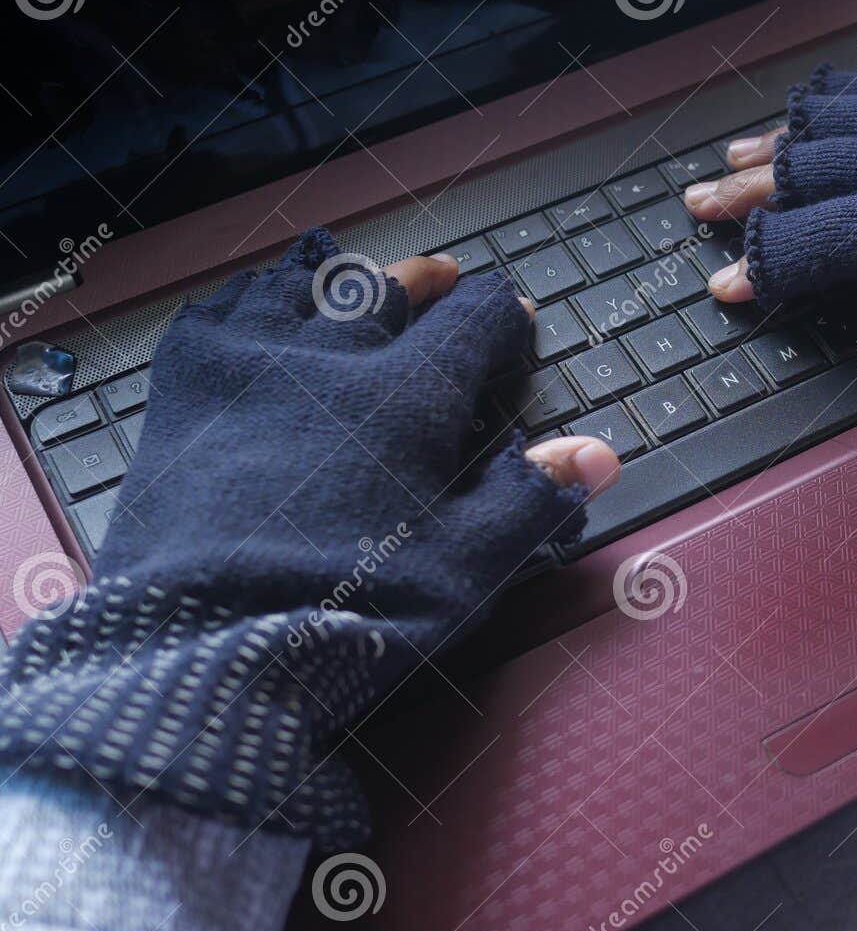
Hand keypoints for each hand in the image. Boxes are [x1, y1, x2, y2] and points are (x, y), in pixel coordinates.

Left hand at [0, 229, 619, 845]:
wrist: (204, 651)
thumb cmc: (349, 613)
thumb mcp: (465, 567)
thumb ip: (532, 499)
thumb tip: (597, 455)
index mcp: (409, 396)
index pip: (474, 319)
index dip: (503, 313)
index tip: (514, 315)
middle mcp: (330, 359)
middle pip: (389, 285)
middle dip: (427, 279)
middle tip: (445, 280)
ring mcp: (248, 368)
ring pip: (301, 287)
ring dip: (340, 280)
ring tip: (357, 283)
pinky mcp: (184, 396)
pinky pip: (221, 314)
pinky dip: (251, 301)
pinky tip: (255, 312)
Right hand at [684, 124, 856, 392]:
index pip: (816, 243)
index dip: (764, 267)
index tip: (724, 285)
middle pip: (807, 172)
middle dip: (747, 193)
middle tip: (701, 205)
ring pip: (833, 121)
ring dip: (779, 141)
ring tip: (735, 156)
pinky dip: (833, 97)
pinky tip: (812, 103)